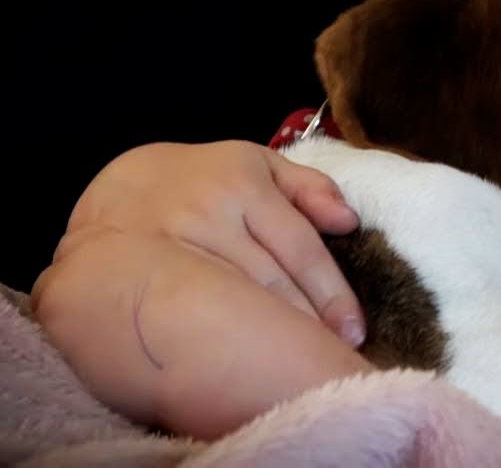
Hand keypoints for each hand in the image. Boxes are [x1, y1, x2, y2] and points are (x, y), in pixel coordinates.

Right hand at [55, 140, 364, 339]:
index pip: (299, 247)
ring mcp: (170, 243)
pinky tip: (247, 361)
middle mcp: (207, 211)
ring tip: (301, 367)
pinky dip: (224, 337)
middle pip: (269, 279)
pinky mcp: (142, 271)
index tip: (353, 331)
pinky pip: (192, 310)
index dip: (330, 293)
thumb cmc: (205, 179)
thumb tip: (348, 221)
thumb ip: (309, 187)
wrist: (116, 189)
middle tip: (334, 357)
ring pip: (232, 300)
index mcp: (244, 181)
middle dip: (306, 323)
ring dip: (270, 337)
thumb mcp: (257, 164)